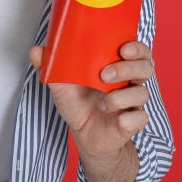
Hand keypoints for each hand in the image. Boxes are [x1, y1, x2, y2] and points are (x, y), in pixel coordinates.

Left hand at [28, 41, 153, 159]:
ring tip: (102, 102)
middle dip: (128, 68)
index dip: (136, 47)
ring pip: (142, 93)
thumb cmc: (77, 103)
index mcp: (118, 66)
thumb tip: (36, 50)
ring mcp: (133, 103)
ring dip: (121, 96)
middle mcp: (130, 82)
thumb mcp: (61, 83)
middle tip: (105, 74)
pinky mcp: (132, 122)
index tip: (123, 48)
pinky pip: (139, 118)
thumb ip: (50, 66)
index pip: (138, 51)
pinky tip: (114, 118)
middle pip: (145, 67)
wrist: (83, 134)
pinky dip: (127, 118)